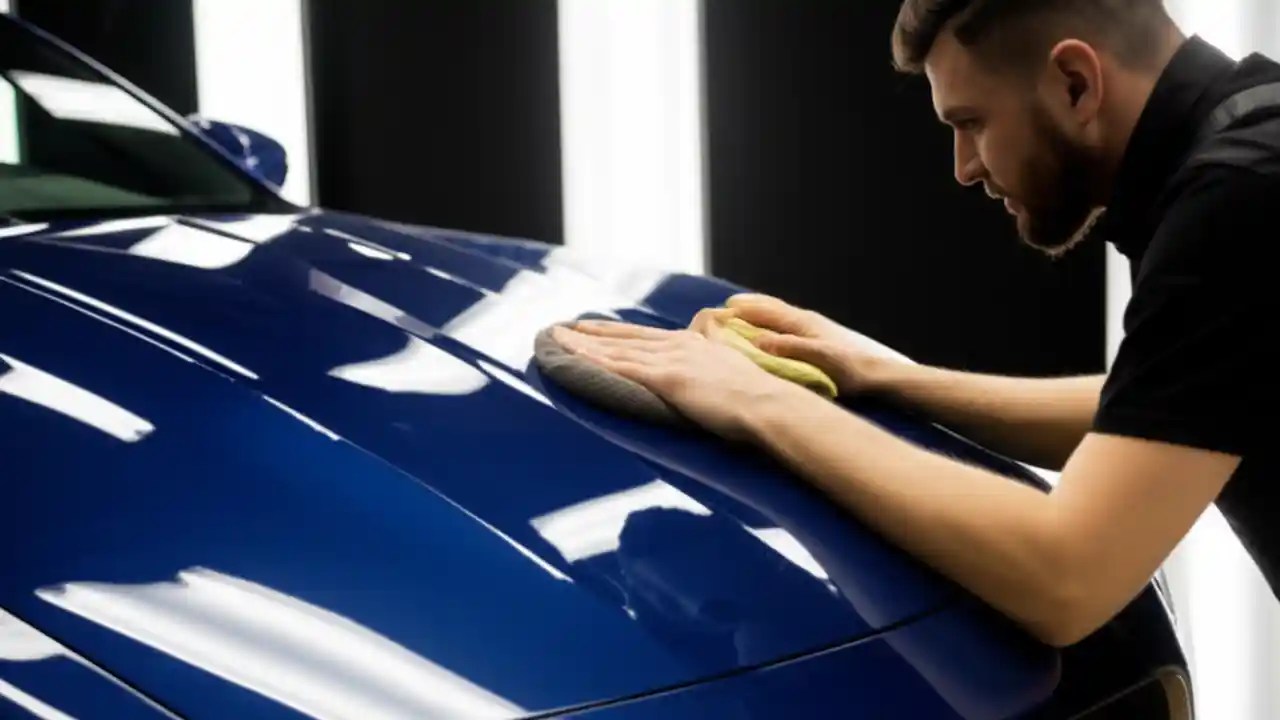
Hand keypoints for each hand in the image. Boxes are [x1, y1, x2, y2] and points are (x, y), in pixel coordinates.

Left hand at [552, 319, 804, 441]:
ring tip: (554, 340)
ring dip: (582, 345)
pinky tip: (574, 357)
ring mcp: (671, 360)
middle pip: (623, 337)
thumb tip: (707, 348)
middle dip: (589, 333)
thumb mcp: (733, 368)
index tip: (592, 329)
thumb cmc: (757, 396)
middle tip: (559, 330)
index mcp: (694, 343)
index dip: (615, 333)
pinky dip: (595, 360)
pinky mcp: (667, 377)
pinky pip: (622, 367)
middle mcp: (679, 344)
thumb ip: (714, 356)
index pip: (644, 336)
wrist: (768, 404)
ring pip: (616, 350)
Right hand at [723, 293, 911, 394]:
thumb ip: (790, 347)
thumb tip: (759, 340)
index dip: (742, 308)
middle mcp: (804, 321)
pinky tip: (763, 336)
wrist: (876, 375)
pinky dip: (768, 326)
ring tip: (738, 318)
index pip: (765, 309)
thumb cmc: (849, 367)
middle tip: (723, 309)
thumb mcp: (819, 358)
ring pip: (777, 316)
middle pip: (769, 307)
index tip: (720, 310)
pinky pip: (784, 327)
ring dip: (757, 314)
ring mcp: (809, 329)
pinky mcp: (814, 339)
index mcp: (801, 322)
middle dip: (746, 306)